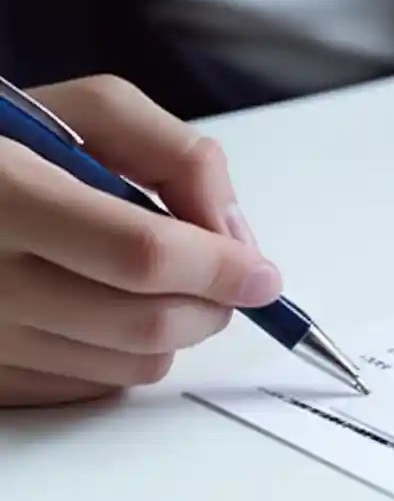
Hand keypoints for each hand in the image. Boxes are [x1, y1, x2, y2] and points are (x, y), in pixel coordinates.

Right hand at [0, 76, 281, 406]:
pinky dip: (125, 352)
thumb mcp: (87, 113)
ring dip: (175, 329)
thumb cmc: (10, 146)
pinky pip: (94, 387)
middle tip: (224, 279)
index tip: (261, 275)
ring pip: (131, 365)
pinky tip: (103, 304)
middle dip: (211, 304)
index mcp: (5, 192)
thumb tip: (233, 237)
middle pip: (145, 323)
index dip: (218, 268)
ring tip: (155, 281)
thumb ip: (176, 158)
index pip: (142, 254)